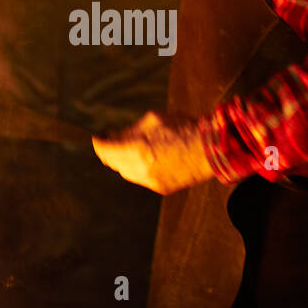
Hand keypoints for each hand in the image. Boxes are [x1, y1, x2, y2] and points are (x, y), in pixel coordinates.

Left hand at [92, 110, 213, 193]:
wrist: (210, 150)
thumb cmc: (183, 129)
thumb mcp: (153, 120)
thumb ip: (129, 130)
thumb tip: (114, 136)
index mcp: (137, 149)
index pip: (105, 150)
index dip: (98, 142)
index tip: (97, 137)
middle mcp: (140, 169)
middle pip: (113, 163)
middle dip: (109, 152)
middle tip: (111, 141)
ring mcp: (150, 181)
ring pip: (126, 173)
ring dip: (123, 161)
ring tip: (132, 148)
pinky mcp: (160, 188)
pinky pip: (141, 178)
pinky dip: (138, 168)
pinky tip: (149, 157)